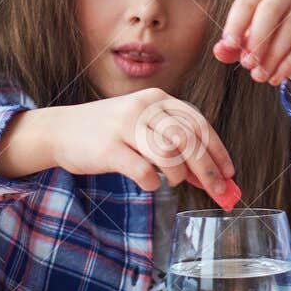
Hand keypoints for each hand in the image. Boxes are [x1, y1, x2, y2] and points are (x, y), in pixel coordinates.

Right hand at [0, 89, 237, 201]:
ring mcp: (125, 125)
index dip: (217, 151)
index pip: (198, 124)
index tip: (229, 174)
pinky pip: (143, 170)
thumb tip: (212, 177)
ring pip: (169, 153)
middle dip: (208, 170)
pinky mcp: (108, 148)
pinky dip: (152, 182)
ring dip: (179, 175)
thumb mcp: (144, 129)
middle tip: (218, 192)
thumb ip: (176, 146)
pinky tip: (149, 183)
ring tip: (174, 182)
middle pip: (188, 140)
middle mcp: (143, 107)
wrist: (61, 130)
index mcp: (157, 99)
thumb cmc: (110, 133)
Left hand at [215, 0, 290, 107]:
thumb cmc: (269, 42)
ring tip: (259, 76)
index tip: (230, 45)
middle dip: (257, 37)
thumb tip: (220, 51)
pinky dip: (287, 64)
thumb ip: (231, 47)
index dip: (236, 23)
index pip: (247, 2)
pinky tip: (275, 78)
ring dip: (272, 55)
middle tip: (247, 64)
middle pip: (271, 9)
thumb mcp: (247, 45)